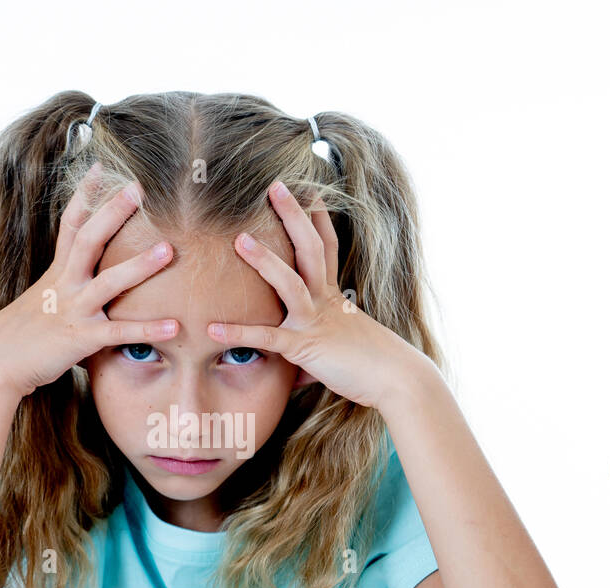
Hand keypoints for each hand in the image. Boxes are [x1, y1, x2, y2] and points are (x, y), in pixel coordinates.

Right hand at [0, 162, 178, 398]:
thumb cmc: (24, 334)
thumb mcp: (44, 301)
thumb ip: (67, 288)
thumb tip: (84, 284)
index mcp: (57, 272)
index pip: (71, 224)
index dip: (84, 194)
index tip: (100, 167)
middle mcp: (65, 284)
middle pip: (90, 239)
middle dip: (114, 212)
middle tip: (139, 189)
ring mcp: (73, 309)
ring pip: (109, 282)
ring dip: (140, 266)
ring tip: (168, 250)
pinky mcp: (81, 338)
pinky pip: (119, 331)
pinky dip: (147, 329)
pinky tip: (174, 326)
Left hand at [207, 181, 420, 409]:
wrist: (395, 379)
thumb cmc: (371, 365)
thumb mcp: (342, 348)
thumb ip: (314, 351)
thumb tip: (297, 372)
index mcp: (334, 296)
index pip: (327, 248)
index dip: (319, 218)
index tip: (311, 191)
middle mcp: (325, 301)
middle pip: (311, 248)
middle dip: (293, 216)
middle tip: (274, 186)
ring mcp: (315, 320)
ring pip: (290, 283)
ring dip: (265, 260)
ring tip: (239, 239)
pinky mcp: (306, 346)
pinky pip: (269, 338)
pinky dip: (240, 333)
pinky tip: (213, 328)